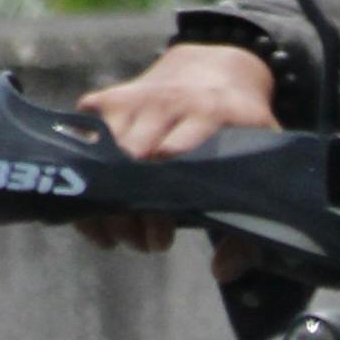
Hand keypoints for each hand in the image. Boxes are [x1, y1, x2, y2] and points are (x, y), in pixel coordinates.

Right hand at [71, 42, 277, 249]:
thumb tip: (221, 271)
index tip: (162, 228)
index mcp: (211, 114)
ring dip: (109, 206)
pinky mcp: (102, 101)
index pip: (176, 147)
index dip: (162, 188)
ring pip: (100, 156)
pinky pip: (78, 146)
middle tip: (151, 243)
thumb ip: (248, 224)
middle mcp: (166, 103)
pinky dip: (85, 189)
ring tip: (129, 235)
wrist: (212, 67)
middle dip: (133, 210)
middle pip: (132, 157)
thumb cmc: (238, 130)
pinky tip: (101, 215)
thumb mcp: (261, 164)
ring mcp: (130, 100)